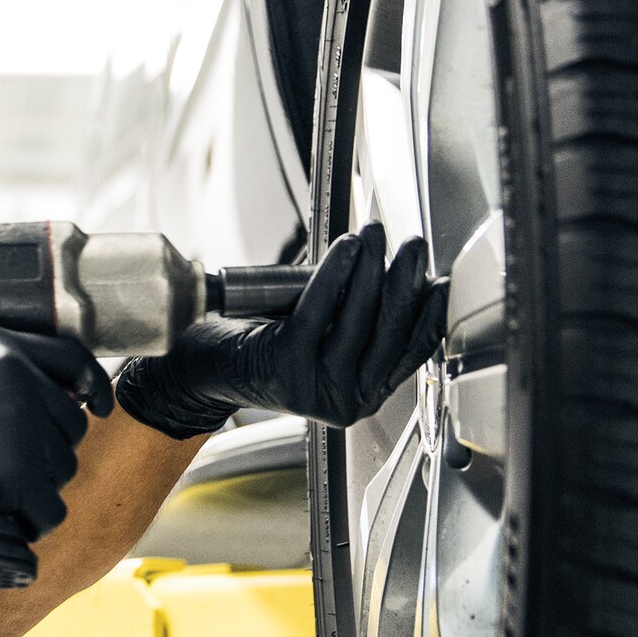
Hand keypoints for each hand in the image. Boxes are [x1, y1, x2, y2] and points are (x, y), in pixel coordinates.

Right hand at [0, 326, 111, 538]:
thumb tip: (50, 399)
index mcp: (0, 345)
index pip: (72, 359)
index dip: (91, 386)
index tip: (97, 406)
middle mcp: (17, 376)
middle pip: (71, 424)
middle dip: (46, 451)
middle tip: (2, 467)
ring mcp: (20, 423)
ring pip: (63, 468)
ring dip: (37, 487)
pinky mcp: (17, 471)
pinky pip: (50, 508)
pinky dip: (32, 521)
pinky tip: (2, 516)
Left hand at [115, 224, 446, 437]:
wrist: (199, 370)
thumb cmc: (258, 346)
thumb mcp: (323, 338)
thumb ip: (360, 321)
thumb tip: (404, 276)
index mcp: (363, 395)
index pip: (412, 353)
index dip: (430, 314)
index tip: (438, 280)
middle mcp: (347, 401)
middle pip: (390, 333)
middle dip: (404, 281)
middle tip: (409, 246)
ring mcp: (319, 389)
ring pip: (359, 320)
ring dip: (372, 270)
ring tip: (375, 236)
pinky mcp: (290, 368)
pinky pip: (321, 311)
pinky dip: (336, 273)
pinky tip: (346, 248)